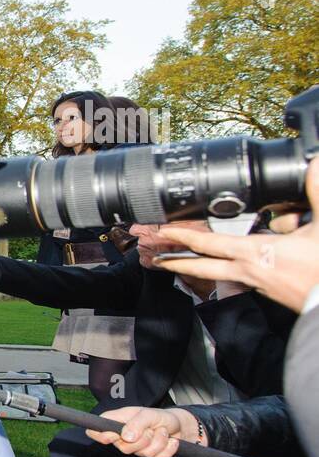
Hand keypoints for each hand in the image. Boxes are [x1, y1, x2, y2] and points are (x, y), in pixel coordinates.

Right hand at [85, 406, 202, 456]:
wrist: (179, 425)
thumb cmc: (159, 416)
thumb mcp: (148, 413)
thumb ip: (136, 423)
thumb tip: (126, 437)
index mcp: (116, 423)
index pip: (96, 431)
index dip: (99, 435)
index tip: (111, 436)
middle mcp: (123, 437)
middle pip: (123, 448)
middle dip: (142, 439)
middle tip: (150, 428)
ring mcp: (137, 449)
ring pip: (143, 454)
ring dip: (158, 441)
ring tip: (162, 431)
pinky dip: (168, 449)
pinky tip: (170, 441)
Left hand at [155, 159, 318, 312]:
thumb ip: (317, 192)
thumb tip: (315, 163)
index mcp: (254, 254)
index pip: (209, 243)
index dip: (183, 235)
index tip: (163, 231)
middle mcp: (249, 272)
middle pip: (202, 267)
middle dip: (176, 262)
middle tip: (155, 259)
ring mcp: (258, 286)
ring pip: (221, 273)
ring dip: (200, 266)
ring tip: (183, 261)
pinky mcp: (271, 293)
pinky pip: (245, 277)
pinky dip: (234, 268)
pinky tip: (239, 262)